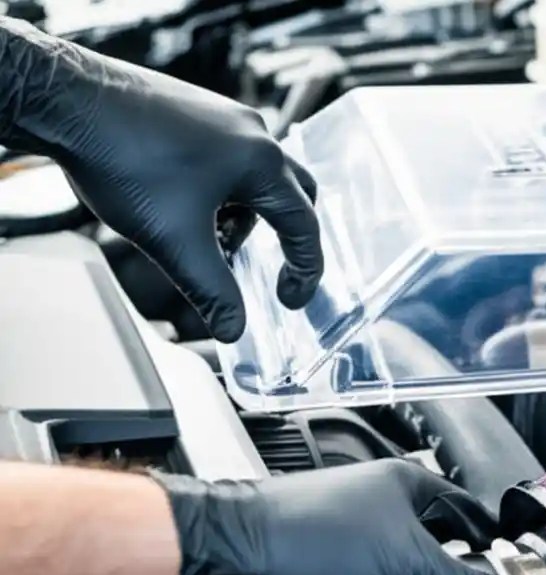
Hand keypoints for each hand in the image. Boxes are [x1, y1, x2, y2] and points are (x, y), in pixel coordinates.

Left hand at [0, 19, 321, 341]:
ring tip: (207, 240)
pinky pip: (228, 157)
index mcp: (261, 162)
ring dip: (244, 215)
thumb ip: (212, 290)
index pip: (303, 225)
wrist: (66, 102)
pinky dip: (221, 191)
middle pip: (294, 194)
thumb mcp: (173, 240)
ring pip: (255, 177)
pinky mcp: (197, 110)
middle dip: (285, 237)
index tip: (291, 300)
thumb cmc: (123, 160)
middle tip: (273, 271)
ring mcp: (224, 117)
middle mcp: (253, 133)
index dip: (304, 270)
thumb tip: (233, 328)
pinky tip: (184, 206)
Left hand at [146, 459, 526, 574]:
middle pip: (438, 543)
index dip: (494, 551)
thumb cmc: (306, 539)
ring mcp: (350, 525)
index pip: (473, 515)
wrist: (226, 553)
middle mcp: (380, 498)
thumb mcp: (407, 569)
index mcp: (409, 484)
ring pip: (401, 565)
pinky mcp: (323, 553)